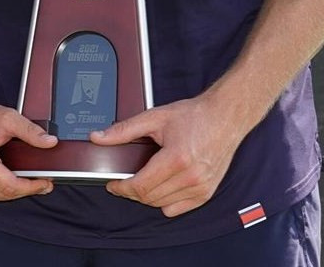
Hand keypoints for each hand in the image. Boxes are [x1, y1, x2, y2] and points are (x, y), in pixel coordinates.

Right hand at [0, 97, 56, 200]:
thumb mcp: (7, 117)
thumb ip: (30, 131)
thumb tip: (50, 142)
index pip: (10, 186)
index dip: (32, 187)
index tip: (45, 182)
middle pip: (5, 194)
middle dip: (25, 188)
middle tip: (39, 179)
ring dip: (11, 190)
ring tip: (22, 177)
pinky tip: (2, 177)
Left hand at [96, 94, 246, 216]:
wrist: (225, 117)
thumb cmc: (194, 116)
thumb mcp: (154, 117)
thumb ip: (123, 130)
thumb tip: (98, 137)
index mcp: (177, 158)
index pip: (141, 186)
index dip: (121, 187)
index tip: (112, 184)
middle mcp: (191, 176)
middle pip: (149, 198)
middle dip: (130, 192)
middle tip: (122, 181)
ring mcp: (201, 187)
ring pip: (162, 205)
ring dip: (146, 198)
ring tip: (140, 182)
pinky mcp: (207, 192)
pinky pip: (178, 209)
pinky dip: (165, 202)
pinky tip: (160, 187)